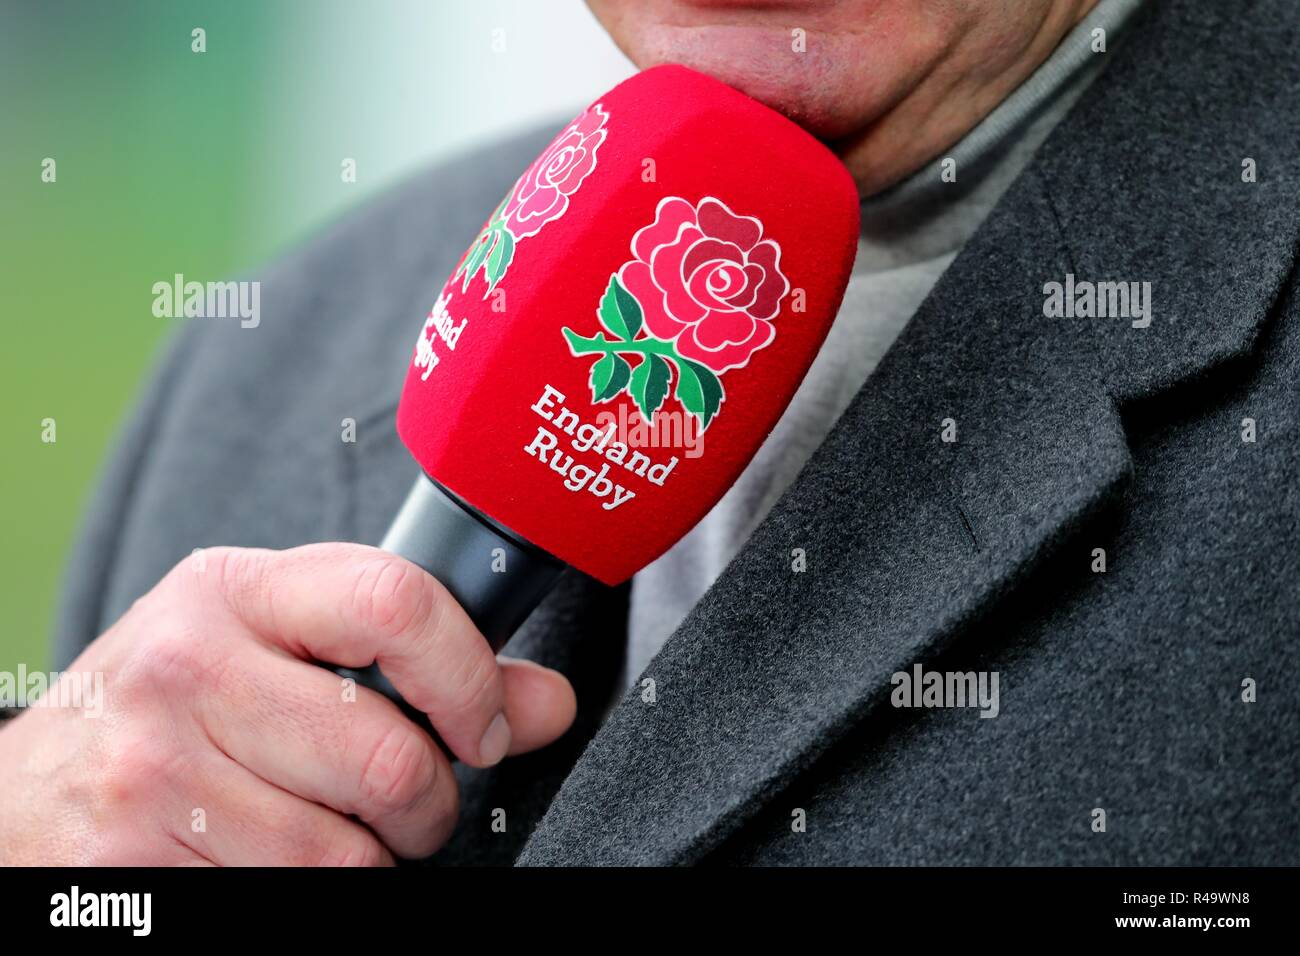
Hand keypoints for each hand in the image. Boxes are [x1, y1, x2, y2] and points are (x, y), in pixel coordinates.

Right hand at [0, 543, 575, 864]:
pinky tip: (273, 858)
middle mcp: (186, 666)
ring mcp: (153, 770)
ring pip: (349, 850)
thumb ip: (418, 662)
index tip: (487, 726)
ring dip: (373, 858)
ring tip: (333, 829)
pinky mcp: (133, 863)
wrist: (25, 796)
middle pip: (387, 755)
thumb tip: (549, 703)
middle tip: (409, 802)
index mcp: (236, 589)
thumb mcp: (279, 650)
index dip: (469, 678)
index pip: (394, 601)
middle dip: (428, 801)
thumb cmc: (175, 710)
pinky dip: (318, 892)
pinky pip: (296, 896)